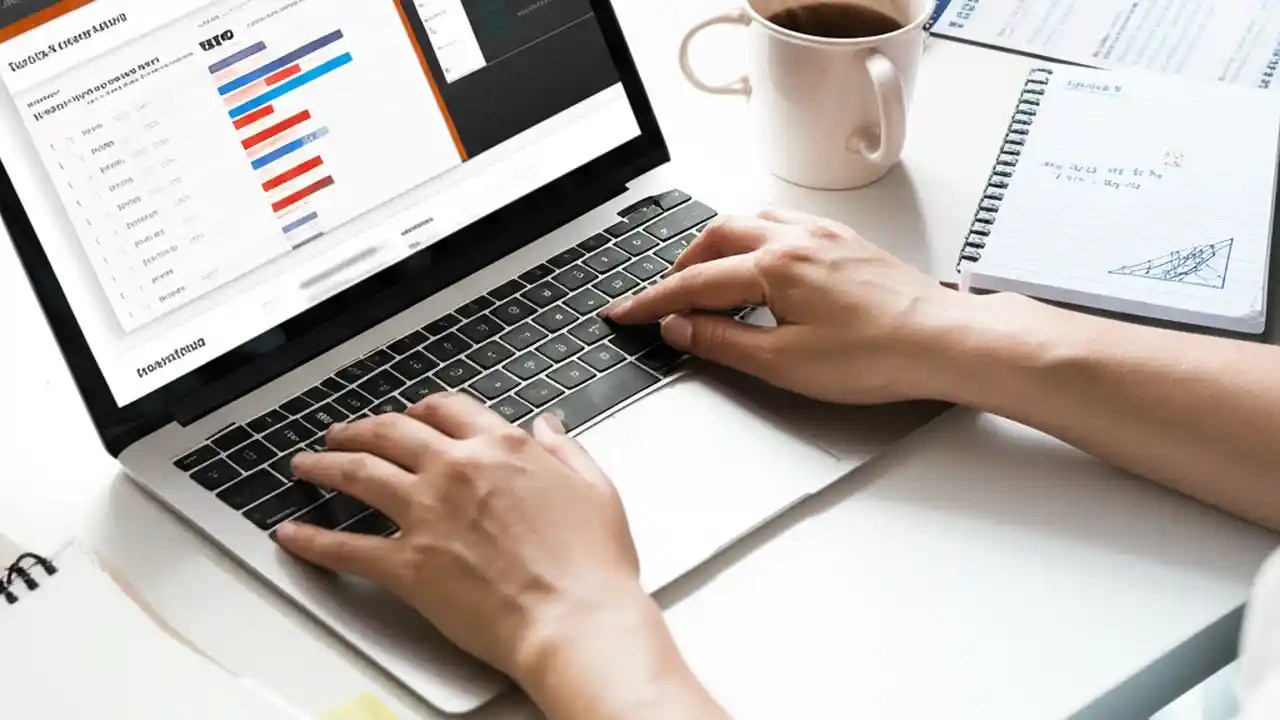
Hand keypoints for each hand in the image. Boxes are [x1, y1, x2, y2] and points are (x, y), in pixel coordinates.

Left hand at [274, 396, 644, 682]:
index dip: (420, 410)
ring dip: (324, 464)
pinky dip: (312, 540)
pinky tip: (292, 534)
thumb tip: (548, 427)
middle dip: (360, 428)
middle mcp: (457, 470)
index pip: (447, 410)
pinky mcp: (408, 564)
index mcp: (502, 448)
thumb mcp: (596, 489)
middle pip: (391, 432)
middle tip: (342, 433)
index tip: (409, 416)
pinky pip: (346, 547)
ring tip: (305, 464)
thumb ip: (566, 451)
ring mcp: (427, 514)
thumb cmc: (592, 565)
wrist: (575, 620)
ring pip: (358, 473)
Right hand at [604, 208, 968, 404]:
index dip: (653, 301)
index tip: (625, 312)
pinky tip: (758, 264)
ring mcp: (823, 235)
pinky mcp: (844, 242)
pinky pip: (781, 224)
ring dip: (716, 246)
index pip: (695, 282)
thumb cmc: (878, 355)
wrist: (944, 341)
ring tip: (704, 277)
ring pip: (750, 222)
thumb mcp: (785, 363)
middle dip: (681, 265)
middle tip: (662, 298)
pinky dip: (752, 239)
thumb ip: (723, 342)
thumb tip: (680, 329)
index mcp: (775, 266)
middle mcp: (796, 239)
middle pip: (717, 237)